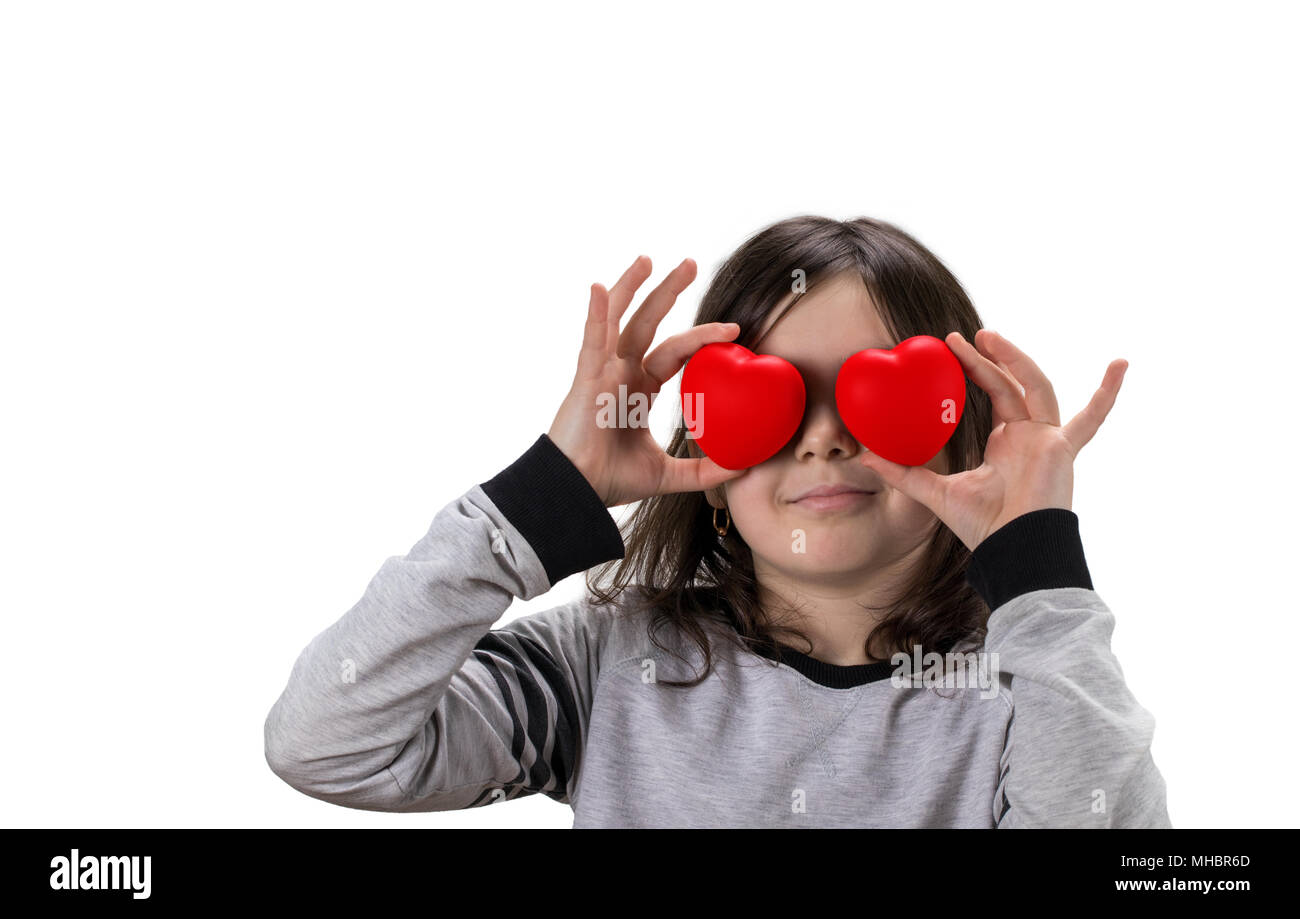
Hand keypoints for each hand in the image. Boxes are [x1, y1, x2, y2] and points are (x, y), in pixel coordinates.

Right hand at [547, 255, 746, 506]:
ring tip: (649, 259)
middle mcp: (620, 373)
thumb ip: (704, 470)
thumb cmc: (610, 480)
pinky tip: (599, 287)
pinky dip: (596, 314)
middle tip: (691, 263)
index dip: (700, 339)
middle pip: (646, 322)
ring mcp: (601, 372)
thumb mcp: (668, 474)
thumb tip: (744, 466)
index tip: (732, 330)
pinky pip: (592, 341)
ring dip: (631, 286)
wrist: (577, 493)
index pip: (674, 352)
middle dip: (667, 291)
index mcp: (638, 388)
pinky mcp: (585, 379)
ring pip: (618, 319)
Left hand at [858, 329, 1128, 551]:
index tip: (950, 347)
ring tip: (990, 336)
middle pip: (1010, 384)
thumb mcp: (935, 492)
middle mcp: (1029, 436)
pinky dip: (1108, 394)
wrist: (1011, 550)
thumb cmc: (982, 527)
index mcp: (1006, 444)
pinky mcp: (1062, 448)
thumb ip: (904, 473)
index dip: (974, 369)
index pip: (992, 394)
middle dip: (988, 357)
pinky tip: (1121, 364)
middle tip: (958, 337)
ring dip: (1017, 358)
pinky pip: (1091, 419)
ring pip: (1036, 386)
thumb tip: (864, 457)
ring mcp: (1048, 440)